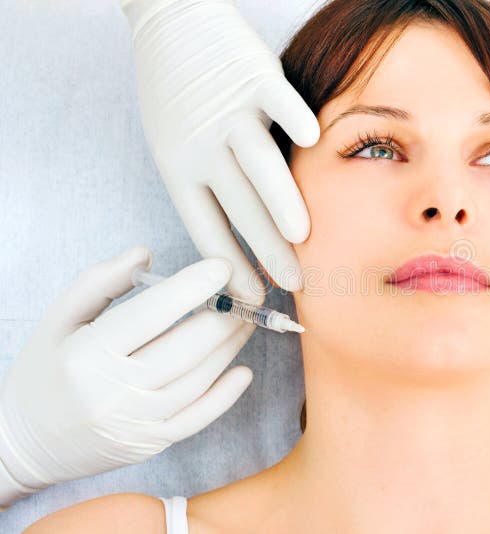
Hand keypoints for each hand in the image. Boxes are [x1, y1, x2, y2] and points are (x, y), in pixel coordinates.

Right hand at [0, 246, 254, 508]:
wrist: (24, 445)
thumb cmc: (45, 372)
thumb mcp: (59, 319)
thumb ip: (102, 281)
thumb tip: (146, 253)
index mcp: (87, 354)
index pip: (151, 314)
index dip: (192, 287)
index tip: (222, 266)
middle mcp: (113, 391)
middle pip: (185, 348)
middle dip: (223, 317)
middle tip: (245, 295)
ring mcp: (135, 422)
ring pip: (197, 380)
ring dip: (229, 348)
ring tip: (245, 322)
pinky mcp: (150, 444)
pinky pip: (197, 419)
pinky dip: (225, 396)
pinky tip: (243, 371)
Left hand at [121, 0, 319, 298]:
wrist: (170, 22)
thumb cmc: (177, 91)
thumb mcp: (174, 144)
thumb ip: (207, 183)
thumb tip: (244, 235)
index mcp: (179, 167)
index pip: (208, 227)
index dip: (232, 265)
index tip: (255, 295)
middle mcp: (202, 144)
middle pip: (239, 206)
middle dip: (266, 249)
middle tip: (294, 281)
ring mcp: (229, 110)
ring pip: (257, 162)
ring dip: (279, 199)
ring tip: (302, 235)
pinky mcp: (254, 75)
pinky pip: (278, 100)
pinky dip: (294, 118)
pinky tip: (315, 140)